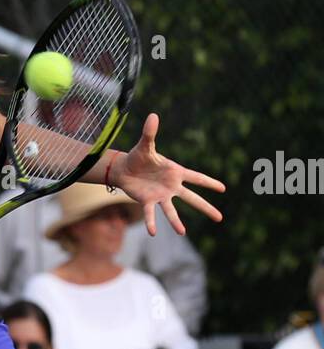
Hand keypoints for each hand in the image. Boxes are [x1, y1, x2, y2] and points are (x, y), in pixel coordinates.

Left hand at [110, 114, 224, 235]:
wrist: (124, 169)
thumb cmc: (138, 156)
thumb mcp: (145, 145)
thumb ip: (150, 133)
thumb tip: (153, 115)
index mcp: (175, 172)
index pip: (197, 178)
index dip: (210, 183)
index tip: (224, 188)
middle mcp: (171, 186)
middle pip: (192, 198)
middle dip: (206, 208)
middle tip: (220, 218)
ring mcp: (160, 195)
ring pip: (171, 210)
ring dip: (176, 222)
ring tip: (183, 232)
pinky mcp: (147, 201)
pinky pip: (150, 213)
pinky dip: (151, 222)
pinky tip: (153, 233)